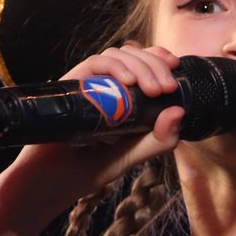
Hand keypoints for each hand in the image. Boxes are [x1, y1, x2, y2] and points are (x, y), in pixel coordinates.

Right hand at [0, 44, 185, 227]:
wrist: (56, 180)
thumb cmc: (93, 167)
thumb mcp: (135, 154)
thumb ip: (160, 139)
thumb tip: (179, 110)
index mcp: (123, 94)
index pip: (143, 63)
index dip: (159, 58)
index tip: (175, 67)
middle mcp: (106, 84)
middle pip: (134, 55)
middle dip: (155, 66)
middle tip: (166, 88)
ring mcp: (88, 82)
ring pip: (117, 55)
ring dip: (140, 66)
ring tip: (153, 90)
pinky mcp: (72, 84)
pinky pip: (95, 63)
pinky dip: (115, 68)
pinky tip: (128, 82)